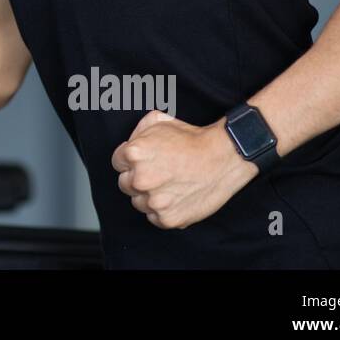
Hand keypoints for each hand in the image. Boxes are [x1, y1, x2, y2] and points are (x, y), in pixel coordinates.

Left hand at [111, 110, 257, 229]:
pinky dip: (163, 210)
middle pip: (125, 183)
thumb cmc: (192, 139)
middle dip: (137, 178)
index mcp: (134, 154)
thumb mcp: (159, 121)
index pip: (117, 162)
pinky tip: (175, 196)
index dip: (131, 160)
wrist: (223, 158)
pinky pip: (154, 217)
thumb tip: (128, 144)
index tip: (145, 161)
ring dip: (149, 195)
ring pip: (138, 202)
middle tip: (159, 172)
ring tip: (169, 184)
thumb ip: (137, 132)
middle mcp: (140, 179)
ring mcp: (154, 201)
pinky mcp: (167, 219)